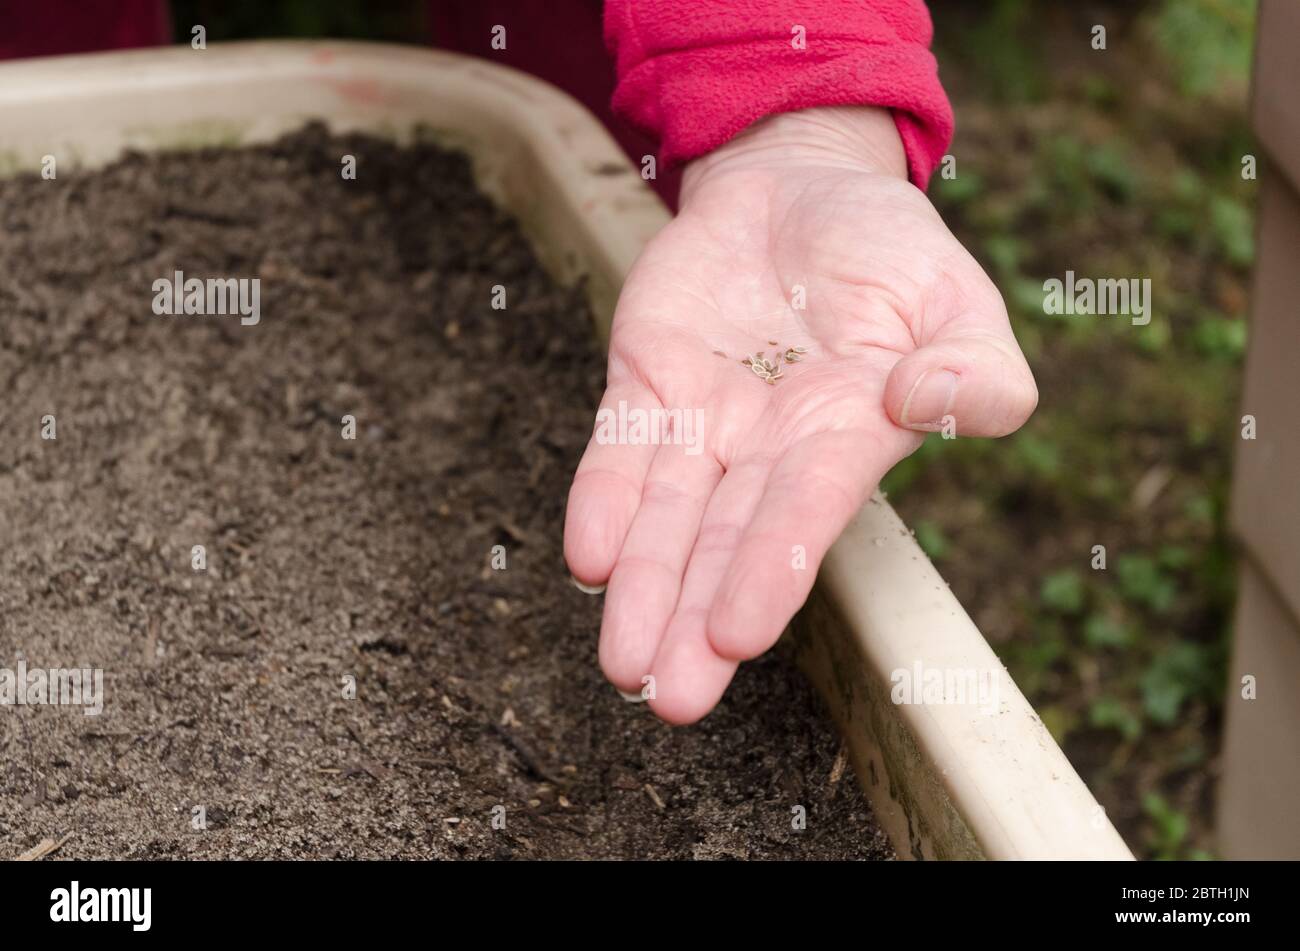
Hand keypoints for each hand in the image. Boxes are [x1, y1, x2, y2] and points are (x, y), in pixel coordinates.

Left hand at [564, 106, 1036, 723]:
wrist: (799, 186)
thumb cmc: (889, 252)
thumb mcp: (955, 297)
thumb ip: (972, 365)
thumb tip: (928, 404)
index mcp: (847, 437)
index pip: (804, 512)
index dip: (771, 569)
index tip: (736, 636)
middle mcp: (769, 447)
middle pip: (724, 541)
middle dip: (693, 618)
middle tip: (667, 696)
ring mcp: (702, 419)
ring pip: (664, 514)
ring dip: (642, 586)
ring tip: (622, 665)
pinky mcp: (644, 383)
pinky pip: (617, 451)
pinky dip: (603, 499)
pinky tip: (589, 558)